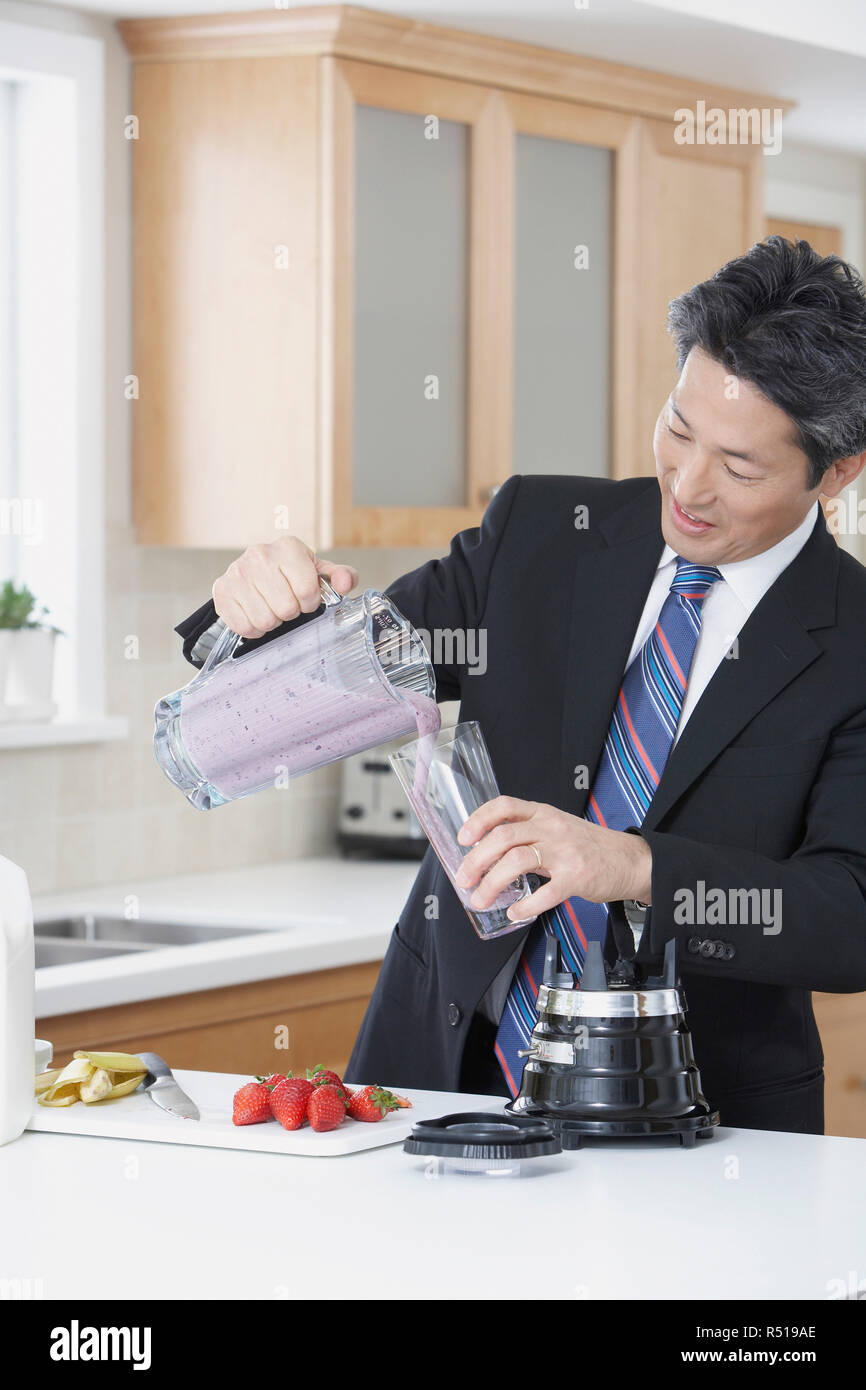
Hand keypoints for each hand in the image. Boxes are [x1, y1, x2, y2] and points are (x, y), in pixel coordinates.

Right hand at [211, 537, 358, 638]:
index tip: (304, 597)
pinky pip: (245, 627)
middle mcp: (260, 555)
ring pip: (265, 621)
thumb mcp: (317, 571)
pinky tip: (255, 612)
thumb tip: (346, 582)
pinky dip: (254, 628)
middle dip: (290, 612)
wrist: (251, 571)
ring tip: (270, 606)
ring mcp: (238, 573)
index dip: (310, 602)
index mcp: (289, 547)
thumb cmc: (288, 573)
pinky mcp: (222, 591)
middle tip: (285, 602)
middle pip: (286, 609)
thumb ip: (340, 576)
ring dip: (272, 621)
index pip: (307, 591)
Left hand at [454, 796, 652, 920]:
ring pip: (516, 861)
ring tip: (482, 900)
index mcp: (543, 813)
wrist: (631, 860)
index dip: (478, 820)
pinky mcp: (576, 877)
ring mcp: (564, 851)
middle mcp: (551, 828)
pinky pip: (544, 893)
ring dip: (492, 884)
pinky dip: (525, 906)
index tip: (463, 839)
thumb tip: (488, 854)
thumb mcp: (557, 828)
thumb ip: (528, 834)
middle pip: (502, 837)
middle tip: (464, 880)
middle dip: (476, 860)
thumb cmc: (589, 846)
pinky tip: (516, 913)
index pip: (504, 806)